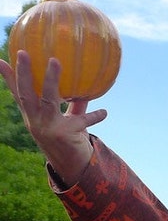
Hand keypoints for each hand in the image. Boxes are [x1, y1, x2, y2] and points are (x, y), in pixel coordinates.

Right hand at [0, 50, 107, 185]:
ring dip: (51, 81)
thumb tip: (85, 84)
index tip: (0, 60)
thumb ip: (72, 103)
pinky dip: (94, 116)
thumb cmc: (68, 138)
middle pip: (26, 95)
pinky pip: (81, 121)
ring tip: (55, 62)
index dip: (9, 78)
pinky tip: (104, 112)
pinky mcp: (64, 135)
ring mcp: (48, 129)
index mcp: (33, 117)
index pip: (18, 95)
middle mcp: (36, 122)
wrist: (73, 167)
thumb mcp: (64, 119)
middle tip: (23, 53)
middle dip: (24, 74)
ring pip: (48, 101)